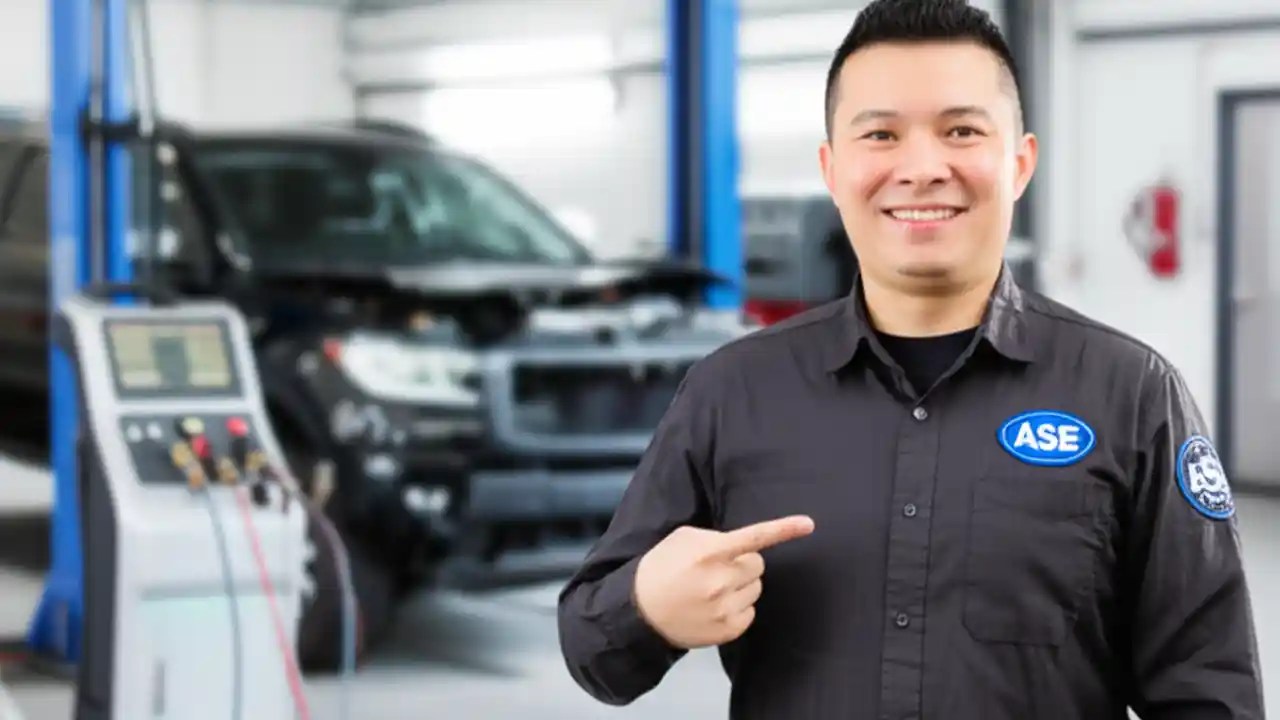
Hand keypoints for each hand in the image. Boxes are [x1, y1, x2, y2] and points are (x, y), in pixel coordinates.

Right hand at [632, 515, 814, 648]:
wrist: (641, 611)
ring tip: (713, 589)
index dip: (783, 529)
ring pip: (756, 588)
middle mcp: (720, 580)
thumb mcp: (682, 539)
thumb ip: (714, 537)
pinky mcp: (728, 630)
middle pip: (758, 565)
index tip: (809, 524)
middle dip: (744, 564)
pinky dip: (738, 607)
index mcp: (709, 552)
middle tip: (719, 569)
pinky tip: (715, 607)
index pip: (754, 538)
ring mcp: (725, 607)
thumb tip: (743, 545)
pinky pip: (751, 612)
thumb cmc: (662, 567)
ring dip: (741, 586)